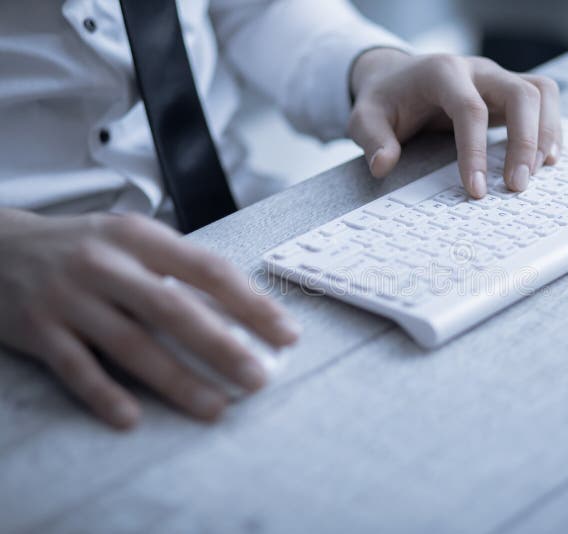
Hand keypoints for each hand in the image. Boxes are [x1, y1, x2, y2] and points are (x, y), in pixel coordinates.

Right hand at [0, 210, 299, 428]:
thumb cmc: (81, 247)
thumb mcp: (129, 240)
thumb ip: (176, 270)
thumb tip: (239, 314)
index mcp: (139, 237)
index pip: (207, 269)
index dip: (250, 302)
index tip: (284, 331)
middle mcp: (105, 263)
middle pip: (172, 308)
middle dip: (221, 346)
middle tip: (258, 377)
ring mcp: (69, 296)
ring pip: (131, 343)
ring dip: (177, 379)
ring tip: (215, 406)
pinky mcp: (37, 328)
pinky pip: (75, 367)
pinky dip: (104, 394)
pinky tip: (131, 418)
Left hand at [349, 49, 561, 197]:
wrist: (396, 77)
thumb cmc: (385, 100)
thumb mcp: (365, 117)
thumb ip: (372, 140)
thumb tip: (384, 165)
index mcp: (442, 73)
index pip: (471, 110)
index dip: (476, 151)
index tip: (476, 190)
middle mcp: (477, 70)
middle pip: (521, 94)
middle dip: (525, 142)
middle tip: (516, 186)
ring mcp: (496, 79)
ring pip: (541, 93)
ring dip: (546, 133)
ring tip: (536, 174)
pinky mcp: (507, 92)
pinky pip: (543, 101)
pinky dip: (550, 129)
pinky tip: (546, 160)